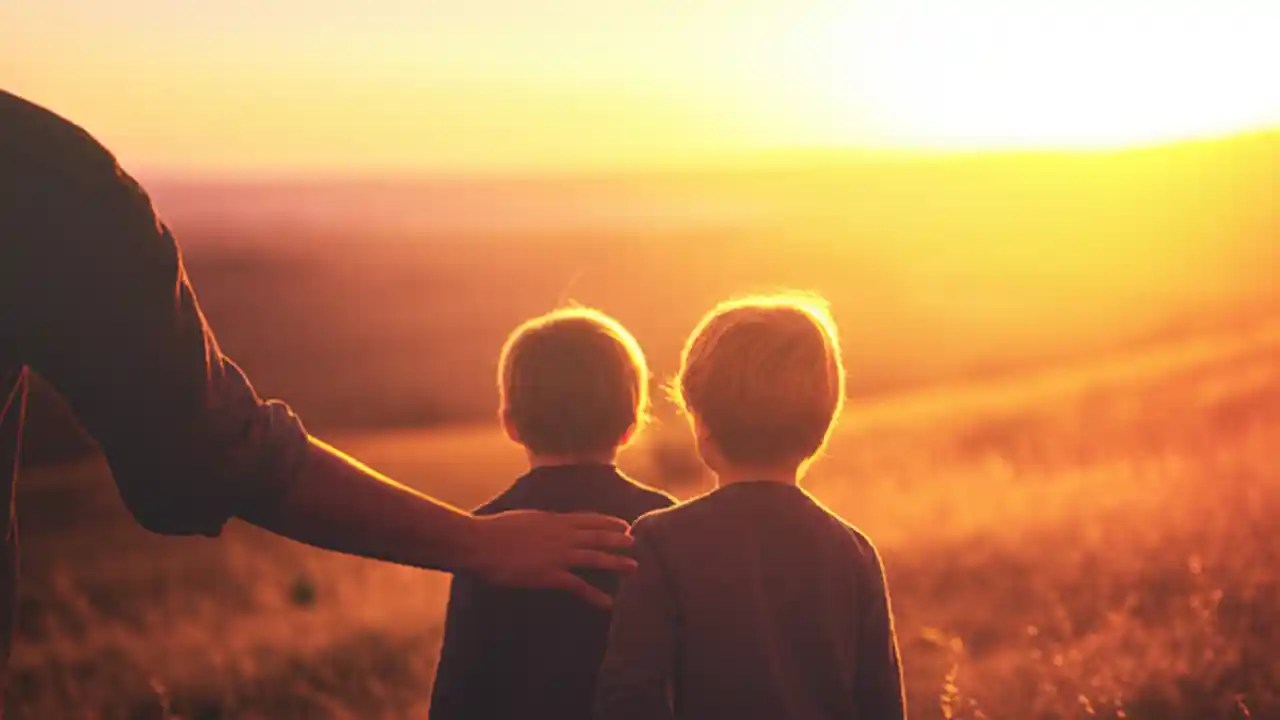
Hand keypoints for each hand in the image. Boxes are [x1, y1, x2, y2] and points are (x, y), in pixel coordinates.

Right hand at [464, 510, 636, 607]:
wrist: (479, 543)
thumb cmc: (492, 532)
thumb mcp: (521, 519)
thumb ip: (537, 523)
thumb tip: (542, 525)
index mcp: (552, 519)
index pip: (586, 518)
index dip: (606, 521)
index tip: (622, 523)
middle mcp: (560, 534)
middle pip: (597, 535)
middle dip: (618, 539)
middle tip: (635, 542)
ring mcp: (557, 554)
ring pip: (595, 556)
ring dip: (616, 562)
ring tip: (633, 567)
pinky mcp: (550, 574)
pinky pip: (579, 585)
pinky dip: (596, 595)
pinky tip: (609, 603)